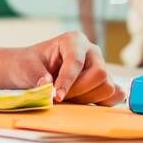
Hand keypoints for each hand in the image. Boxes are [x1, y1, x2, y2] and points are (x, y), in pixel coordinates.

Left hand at [0, 32, 125, 104]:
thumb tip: (47, 85)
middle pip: (100, 74)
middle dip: (79, 90)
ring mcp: (101, 67)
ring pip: (107, 87)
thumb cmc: (29, 65)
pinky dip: (101, 102)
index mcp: (73, 40)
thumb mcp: (27, 67)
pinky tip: (83, 101)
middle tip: (60, 96)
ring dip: (87, 98)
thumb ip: (37, 76)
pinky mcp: (105, 83)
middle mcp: (91, 52)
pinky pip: (115, 95)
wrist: (32, 71)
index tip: (56, 96)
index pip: (77, 61)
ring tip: (68, 96)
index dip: (68, 81)